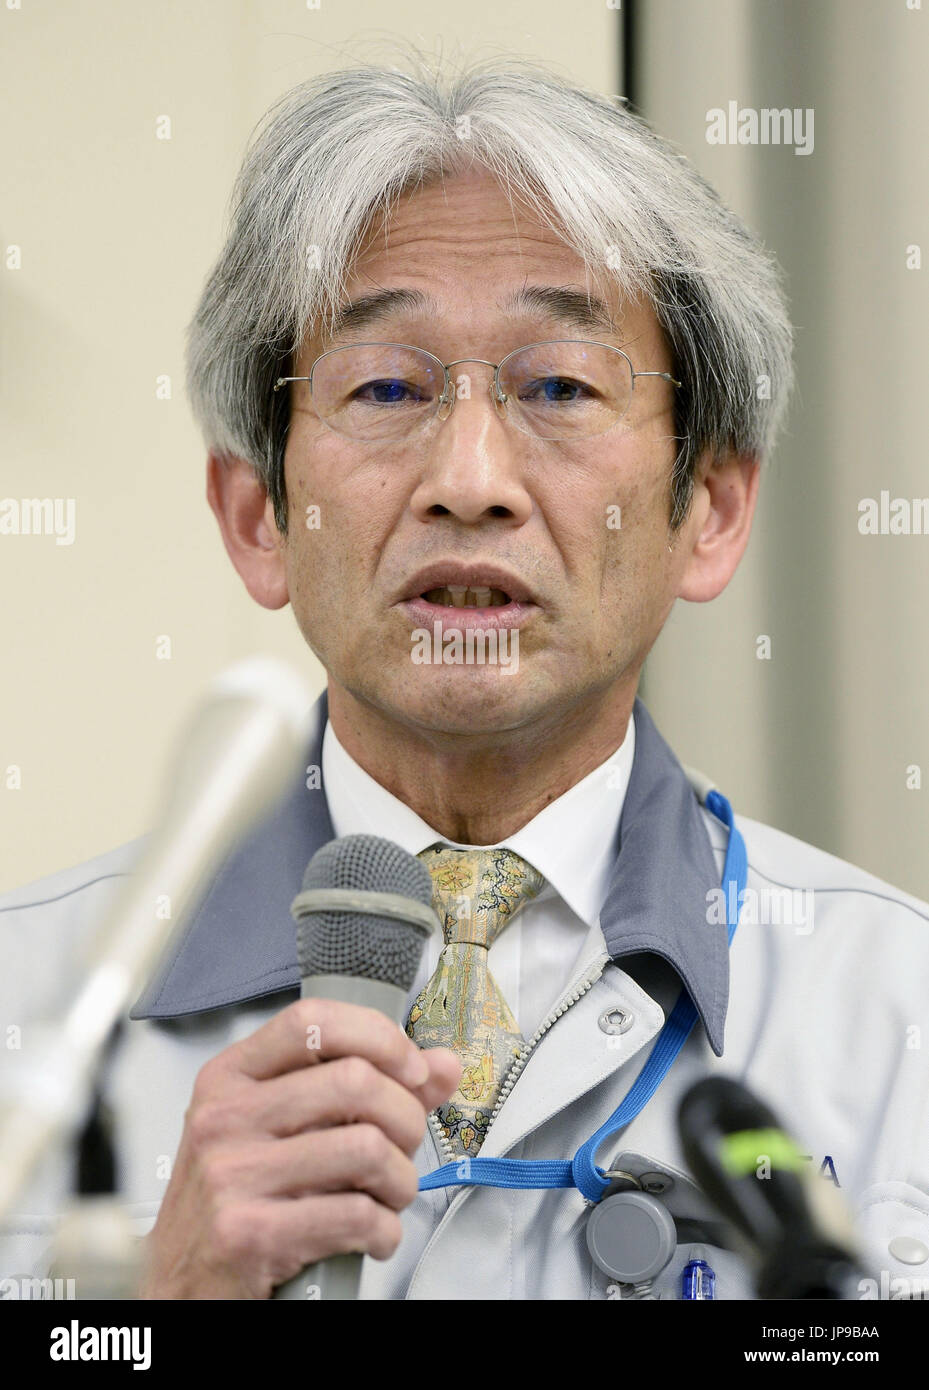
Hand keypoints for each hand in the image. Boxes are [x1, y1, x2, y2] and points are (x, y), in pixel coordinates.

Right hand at [138, 998, 460, 1298]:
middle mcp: (224, 1117)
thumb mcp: (281, 1131)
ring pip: (367, 1148)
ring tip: (389, 1195)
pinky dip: (384, 1229)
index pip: (313, 1021)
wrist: (181, 1285)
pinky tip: (371, 1234)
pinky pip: (355, 1214)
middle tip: (404, 1146)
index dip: (379, 1036)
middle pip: (356, 1081)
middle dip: (407, 1118)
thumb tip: (441, 1066)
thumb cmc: (238, 1199)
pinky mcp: (249, 1233)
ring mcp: (232, 1174)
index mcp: (230, 1077)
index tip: (411, 1070)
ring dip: (401, 1180)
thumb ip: (364, 1091)